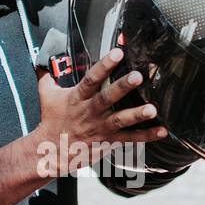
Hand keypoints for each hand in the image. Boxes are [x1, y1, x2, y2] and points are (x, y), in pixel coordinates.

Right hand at [35, 48, 167, 174]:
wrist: (50, 151)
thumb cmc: (51, 122)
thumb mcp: (46, 96)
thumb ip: (48, 76)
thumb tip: (43, 61)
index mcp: (77, 98)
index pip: (90, 79)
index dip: (104, 65)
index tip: (117, 53)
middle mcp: (89, 112)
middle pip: (106, 98)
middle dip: (122, 87)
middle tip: (137, 77)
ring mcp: (100, 127)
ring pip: (120, 120)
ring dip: (137, 114)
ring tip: (152, 109)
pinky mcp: (108, 141)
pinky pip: (129, 139)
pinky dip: (146, 136)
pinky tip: (161, 131)